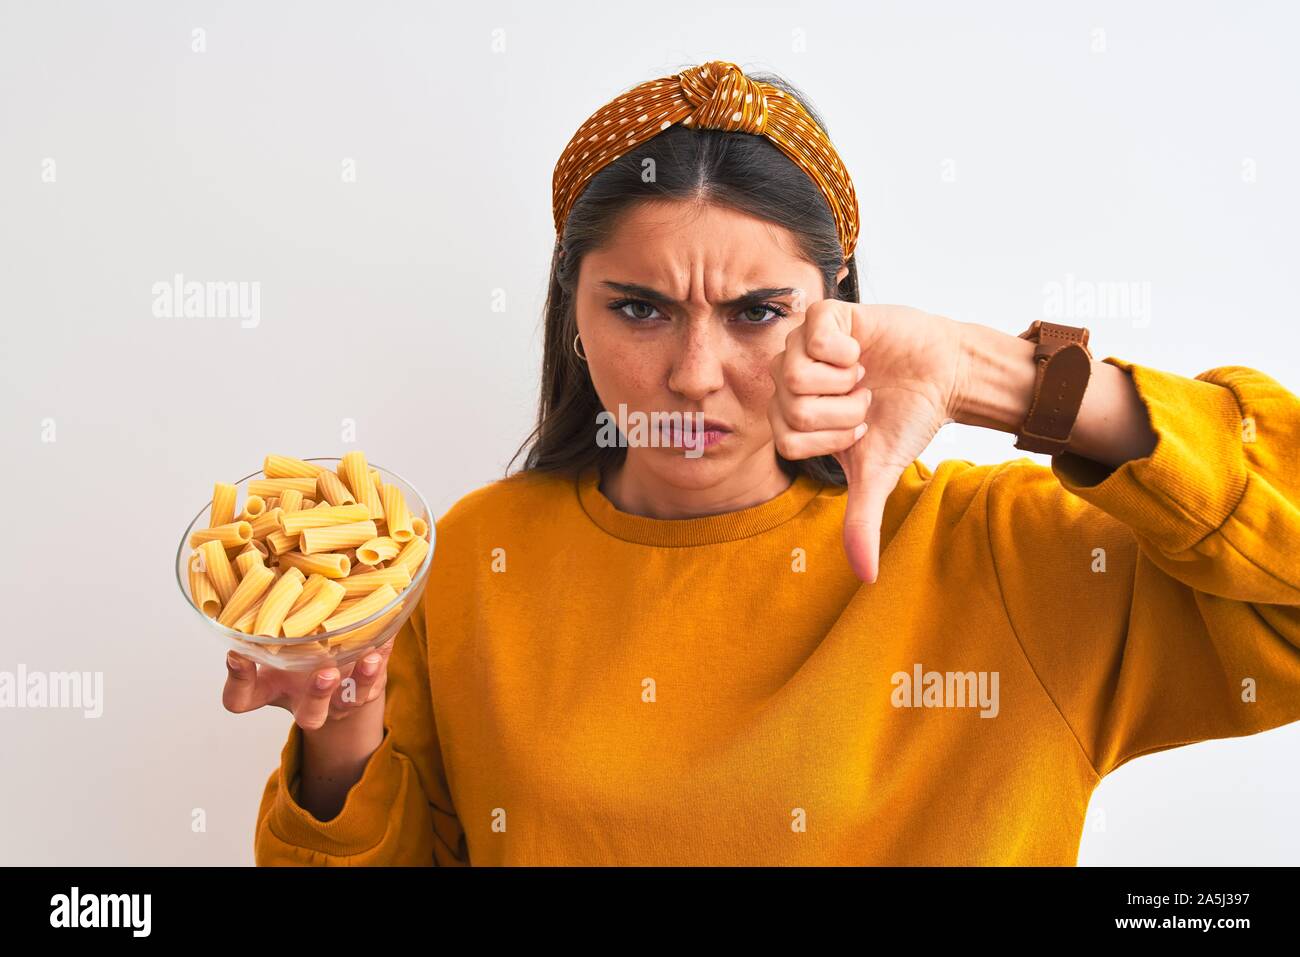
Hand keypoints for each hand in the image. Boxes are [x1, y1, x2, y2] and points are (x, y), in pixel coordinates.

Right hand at [222, 637, 396, 730]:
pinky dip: (384, 656)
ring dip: (362, 679)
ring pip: (353, 699)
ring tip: (369, 658)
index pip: (242, 699)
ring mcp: (341, 698)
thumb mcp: (275, 649)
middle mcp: (306, 702)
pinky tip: (387, 637)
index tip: (237, 653)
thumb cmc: (297, 660)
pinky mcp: (369, 687)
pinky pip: (379, 676)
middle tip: (325, 673)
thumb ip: (264, 633)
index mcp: (272, 691)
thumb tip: (257, 597)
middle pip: (310, 714)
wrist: (339, 680)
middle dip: (318, 695)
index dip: (238, 680)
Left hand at [768, 302, 966, 582]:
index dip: (832, 438)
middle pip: (791, 409)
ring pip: (795, 375)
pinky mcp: (824, 315)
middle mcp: (788, 380)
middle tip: (865, 400)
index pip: (787, 439)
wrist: (944, 375)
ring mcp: (802, 345)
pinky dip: (846, 351)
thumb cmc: (904, 420)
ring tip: (862, 377)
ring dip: (845, 383)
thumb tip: (865, 576)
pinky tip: (860, 351)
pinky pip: (814, 337)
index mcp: (790, 417)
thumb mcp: (878, 474)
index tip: (858, 428)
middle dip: (843, 412)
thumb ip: (861, 521)